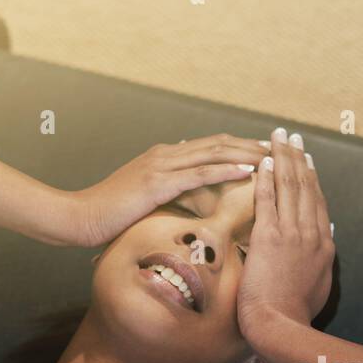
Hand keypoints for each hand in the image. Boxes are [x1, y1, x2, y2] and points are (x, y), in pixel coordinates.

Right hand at [70, 134, 267, 246]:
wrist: (80, 218)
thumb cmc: (111, 217)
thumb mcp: (147, 201)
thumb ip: (171, 195)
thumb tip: (196, 200)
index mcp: (165, 157)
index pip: (211, 146)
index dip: (241, 147)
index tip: (268, 152)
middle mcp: (166, 154)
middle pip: (219, 144)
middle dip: (251, 146)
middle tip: (282, 150)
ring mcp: (161, 166)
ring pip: (213, 153)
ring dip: (247, 154)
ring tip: (274, 158)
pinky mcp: (157, 183)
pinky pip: (198, 174)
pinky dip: (226, 171)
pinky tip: (248, 172)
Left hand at [237, 128, 334, 339]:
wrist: (282, 327)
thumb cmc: (295, 315)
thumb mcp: (319, 287)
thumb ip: (323, 262)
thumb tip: (328, 241)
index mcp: (324, 246)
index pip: (318, 203)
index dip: (311, 178)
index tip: (306, 160)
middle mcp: (313, 234)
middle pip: (306, 187)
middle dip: (298, 158)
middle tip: (292, 137)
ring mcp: (293, 234)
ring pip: (290, 187)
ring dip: (283, 157)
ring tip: (278, 137)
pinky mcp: (271, 237)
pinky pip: (269, 199)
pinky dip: (267, 177)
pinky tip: (263, 160)